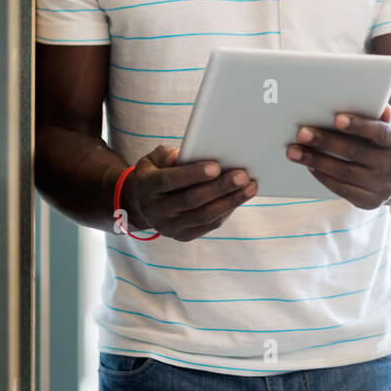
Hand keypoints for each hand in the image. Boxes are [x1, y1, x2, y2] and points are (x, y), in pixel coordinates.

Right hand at [120, 144, 255, 241]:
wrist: (140, 203)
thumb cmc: (155, 171)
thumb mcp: (154, 159)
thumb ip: (169, 156)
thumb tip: (189, 155)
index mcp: (147, 186)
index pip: (170, 181)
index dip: (193, 174)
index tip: (216, 166)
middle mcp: (155, 210)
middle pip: (191, 200)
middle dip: (220, 187)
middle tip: (242, 175)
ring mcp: (168, 226)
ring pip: (203, 216)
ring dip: (230, 201)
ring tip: (251, 187)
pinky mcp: (182, 236)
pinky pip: (208, 225)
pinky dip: (226, 211)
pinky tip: (240, 198)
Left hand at [285, 104, 390, 209]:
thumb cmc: (389, 142)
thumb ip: (382, 117)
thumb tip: (380, 107)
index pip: (381, 133)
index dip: (359, 126)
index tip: (337, 118)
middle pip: (356, 153)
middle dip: (326, 141)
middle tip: (302, 133)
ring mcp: (383, 188)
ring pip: (344, 173)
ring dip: (316, 160)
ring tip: (294, 151)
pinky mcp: (370, 203)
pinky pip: (342, 189)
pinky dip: (323, 176)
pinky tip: (309, 165)